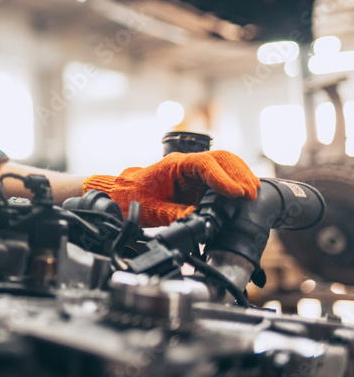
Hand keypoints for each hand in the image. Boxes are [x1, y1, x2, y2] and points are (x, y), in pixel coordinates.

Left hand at [82, 150, 259, 226]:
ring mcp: (196, 172)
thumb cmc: (132, 198)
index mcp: (174, 165)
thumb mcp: (150, 210)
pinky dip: (236, 182)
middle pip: (221, 159)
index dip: (223, 178)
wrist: (123, 195)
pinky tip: (245, 193)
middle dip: (238, 174)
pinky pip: (223, 176)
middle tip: (250, 195)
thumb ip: (172, 214)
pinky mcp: (200, 182)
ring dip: (241, 176)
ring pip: (225, 164)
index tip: (236, 193)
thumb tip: (195, 218)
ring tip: (252, 194)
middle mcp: (187, 164)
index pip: (204, 164)